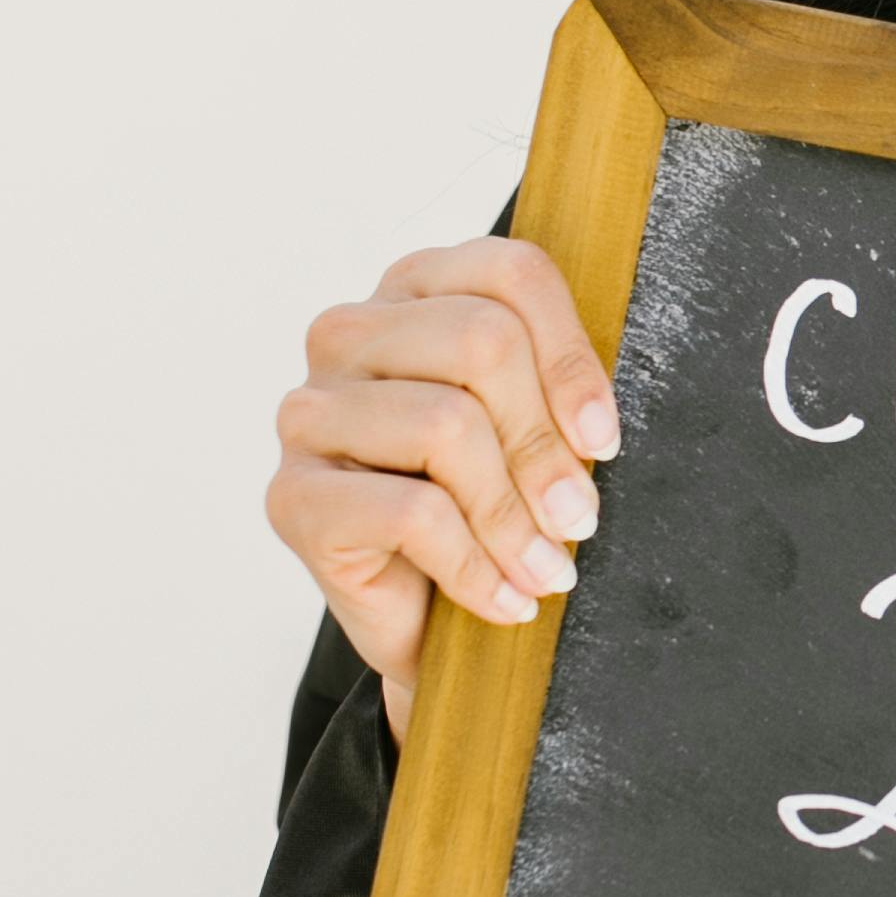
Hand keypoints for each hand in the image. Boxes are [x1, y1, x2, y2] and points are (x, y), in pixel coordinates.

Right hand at [267, 240, 620, 736]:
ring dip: (514, 519)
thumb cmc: (483, 510)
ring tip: (545, 571)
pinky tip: (504, 598)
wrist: (422, 621)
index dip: (571, 359)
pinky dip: (475, 567)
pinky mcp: (293, 496)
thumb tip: (590, 431)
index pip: (511, 275)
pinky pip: (413, 513)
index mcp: (415, 290)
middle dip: (544, 445)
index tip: (602, 441)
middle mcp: (349, 334)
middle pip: (483, 342)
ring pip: (447, 424)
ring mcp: (309, 412)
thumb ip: (554, 397)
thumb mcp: (532, 435)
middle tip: (577, 520)